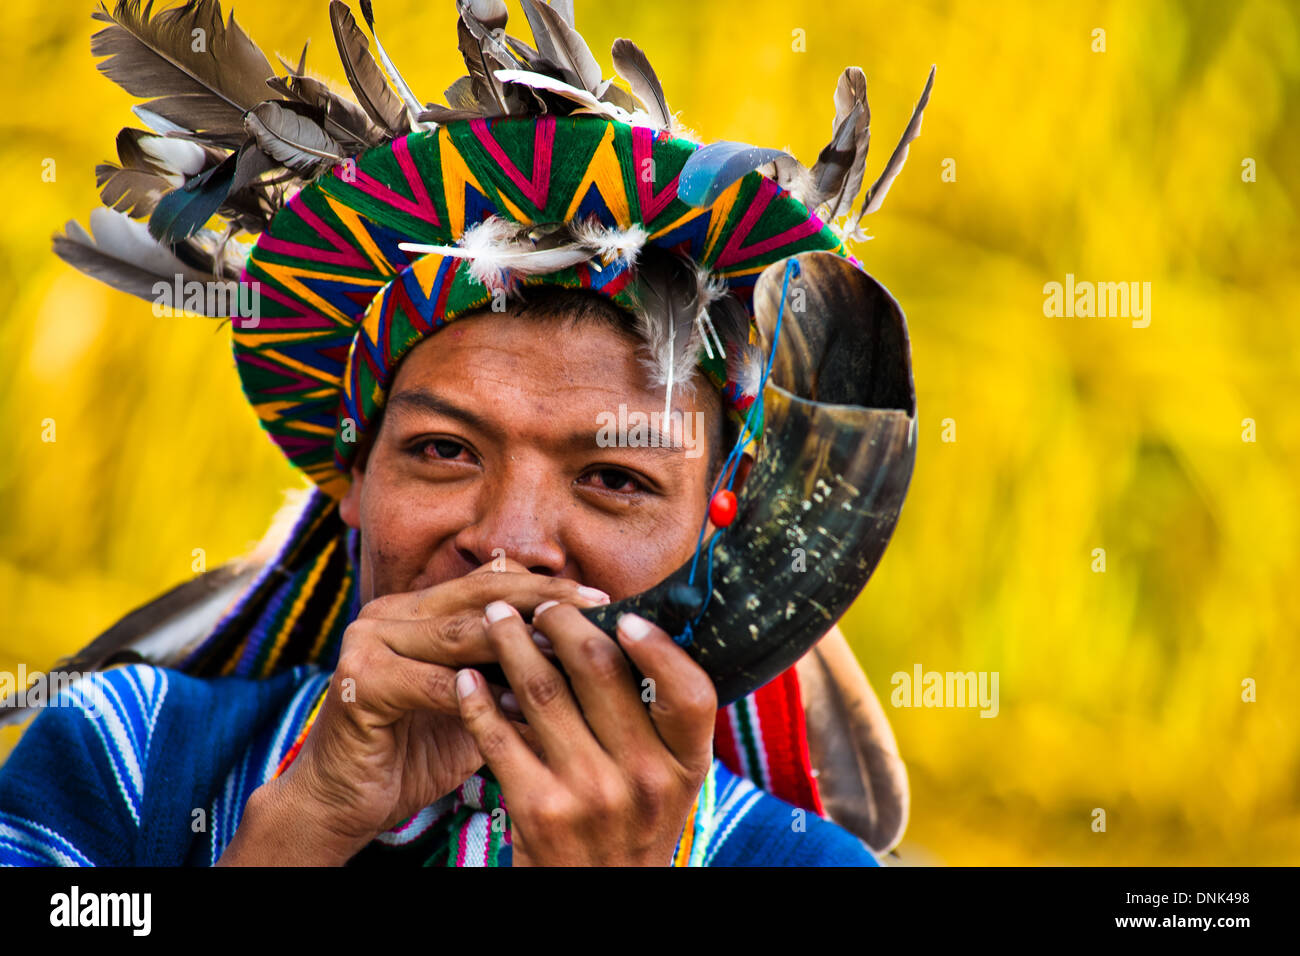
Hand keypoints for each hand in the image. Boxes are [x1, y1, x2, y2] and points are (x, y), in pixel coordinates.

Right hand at [218, 563, 608, 864]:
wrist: (344, 799)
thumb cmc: (416, 751)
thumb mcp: (475, 701)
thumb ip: (510, 669)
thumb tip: (584, 651)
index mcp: (418, 607)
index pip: (492, 578)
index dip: (547, 586)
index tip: (602, 598)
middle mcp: (392, 612)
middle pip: (481, 593)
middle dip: (545, 601)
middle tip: (598, 609)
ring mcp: (370, 640)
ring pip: (460, 632)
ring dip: (519, 644)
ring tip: (568, 653)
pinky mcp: (359, 681)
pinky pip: (433, 683)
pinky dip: (480, 696)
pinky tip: (519, 705)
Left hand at [455, 599, 716, 865]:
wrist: (594, 900)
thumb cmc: (627, 829)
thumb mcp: (664, 782)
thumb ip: (657, 722)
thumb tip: (626, 633)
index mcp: (686, 765)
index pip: (690, 690)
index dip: (658, 645)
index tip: (622, 616)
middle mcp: (645, 778)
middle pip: (602, 669)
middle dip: (561, 623)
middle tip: (539, 605)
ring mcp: (590, 794)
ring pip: (542, 690)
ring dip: (511, 643)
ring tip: (495, 620)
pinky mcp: (538, 809)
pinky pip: (499, 735)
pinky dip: (477, 699)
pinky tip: (467, 680)